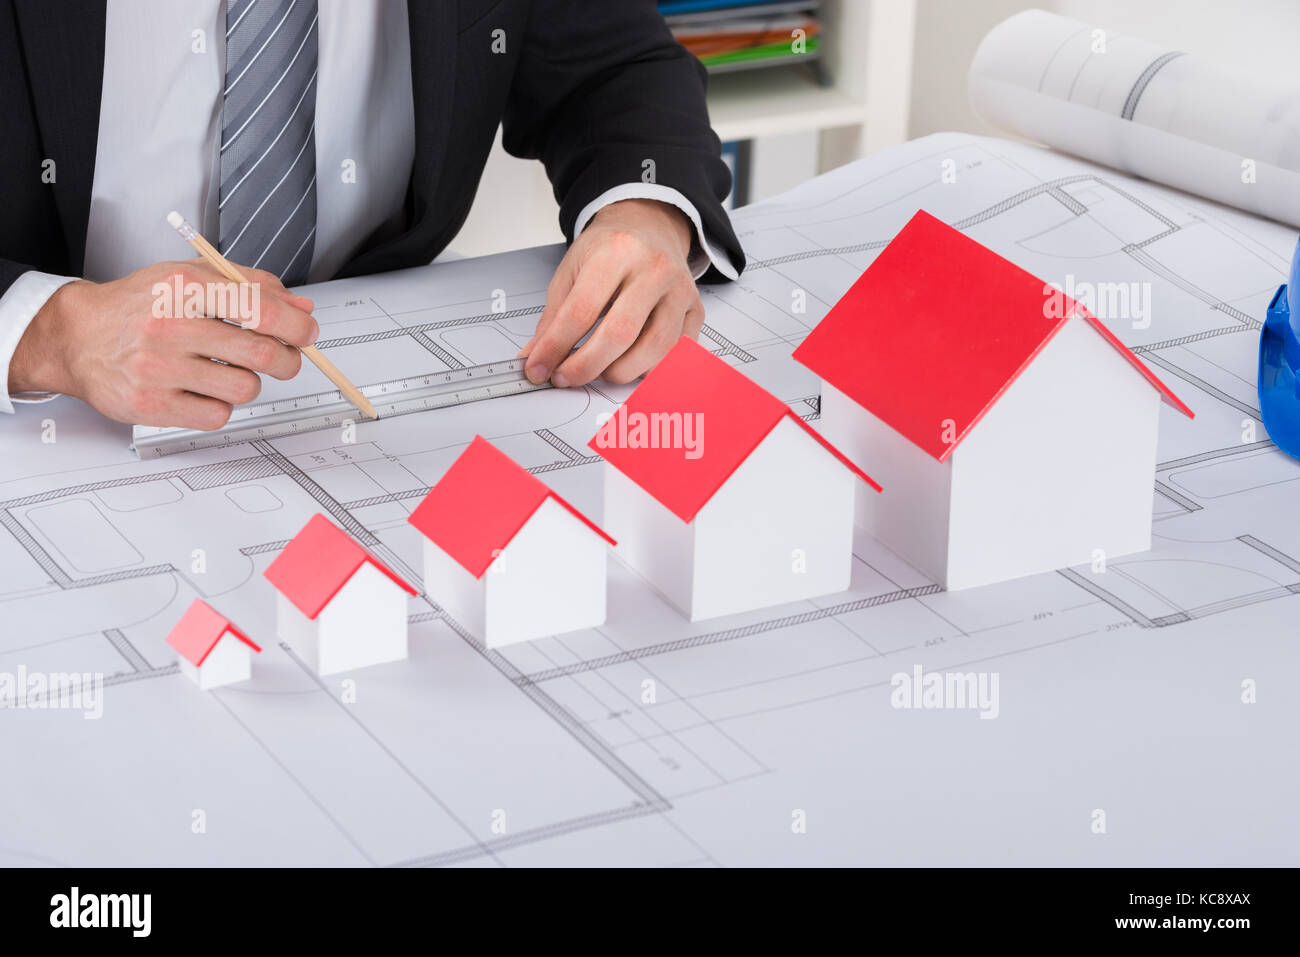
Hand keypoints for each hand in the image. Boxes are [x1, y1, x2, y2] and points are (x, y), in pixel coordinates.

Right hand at [9, 259, 318, 429]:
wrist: (79, 335)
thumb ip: (251, 285)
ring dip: (249, 382)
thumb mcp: (192, 276)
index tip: (307, 333)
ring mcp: (159, 368)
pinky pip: (218, 415)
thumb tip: (301, 310)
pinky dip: (220, 405)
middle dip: (286, 360)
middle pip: (262, 354)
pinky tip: (203, 389)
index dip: (298, 326)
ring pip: (245, 388)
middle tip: (283, 358)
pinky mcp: (152, 405)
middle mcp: (170, 326)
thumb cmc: (141, 305)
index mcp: (184, 287)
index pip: (261, 309)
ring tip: (228, 370)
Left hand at [520, 198, 704, 386]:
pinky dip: (650, 368)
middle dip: (586, 366)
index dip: (555, 347)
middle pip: (620, 333)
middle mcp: (654, 268)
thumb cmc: (610, 250)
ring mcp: (680, 290)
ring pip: (654, 349)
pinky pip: (675, 353)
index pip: (581, 310)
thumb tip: (535, 359)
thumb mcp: (572, 270)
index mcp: (617, 251)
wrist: (650, 228)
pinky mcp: (695, 310)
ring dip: (619, 371)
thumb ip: (553, 318)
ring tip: (600, 369)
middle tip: (565, 377)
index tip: (538, 368)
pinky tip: (630, 363)